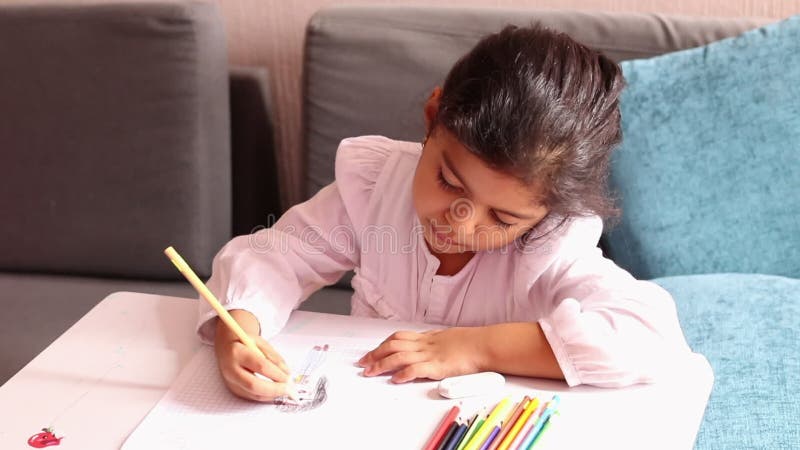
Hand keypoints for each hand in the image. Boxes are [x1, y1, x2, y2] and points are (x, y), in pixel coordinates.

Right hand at [214, 318, 294, 401]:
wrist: (226, 347)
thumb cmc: (245, 343)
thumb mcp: (261, 343)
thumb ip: (274, 357)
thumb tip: (286, 373)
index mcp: (237, 352)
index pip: (260, 366)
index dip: (276, 373)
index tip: (289, 377)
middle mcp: (230, 369)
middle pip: (254, 385)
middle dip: (274, 389)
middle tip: (289, 390)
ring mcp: (230, 381)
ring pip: (253, 394)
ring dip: (272, 395)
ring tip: (285, 391)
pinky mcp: (233, 389)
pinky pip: (251, 396)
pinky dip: (266, 396)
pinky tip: (275, 392)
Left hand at [357, 327, 487, 382]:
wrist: (483, 344)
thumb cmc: (469, 342)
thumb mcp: (446, 338)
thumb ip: (432, 342)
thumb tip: (422, 346)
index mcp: (426, 337)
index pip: (398, 338)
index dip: (381, 345)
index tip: (371, 353)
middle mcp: (424, 344)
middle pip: (393, 345)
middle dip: (375, 354)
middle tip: (363, 363)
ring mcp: (430, 354)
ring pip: (399, 356)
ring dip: (382, 364)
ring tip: (370, 372)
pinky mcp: (438, 366)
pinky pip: (416, 369)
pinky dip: (403, 374)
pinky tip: (395, 379)